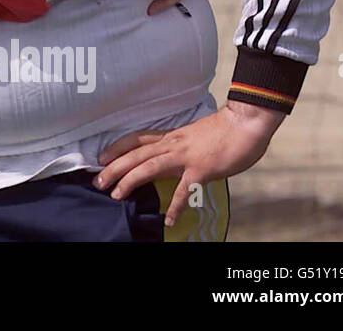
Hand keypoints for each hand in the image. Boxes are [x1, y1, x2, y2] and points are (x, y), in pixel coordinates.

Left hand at [94, 102, 285, 225]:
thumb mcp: (194, 136)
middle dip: (114, 168)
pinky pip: (185, 190)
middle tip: (97, 182)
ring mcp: (186, 156)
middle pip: (136, 154)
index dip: (117, 147)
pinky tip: (169, 220)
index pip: (137, 139)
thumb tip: (173, 158)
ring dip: (130, 180)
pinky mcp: (201, 169)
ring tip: (116, 195)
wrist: (245, 122)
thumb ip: (181, 146)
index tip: (101, 157)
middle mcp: (173, 144)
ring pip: (150, 167)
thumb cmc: (224, 130)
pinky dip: (176, 205)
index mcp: (172, 137)